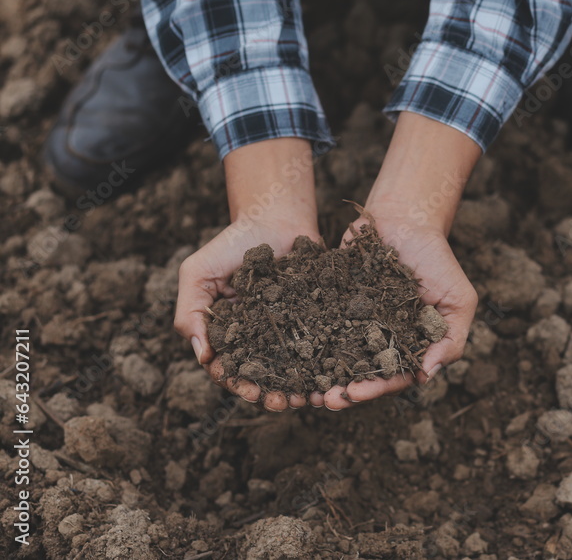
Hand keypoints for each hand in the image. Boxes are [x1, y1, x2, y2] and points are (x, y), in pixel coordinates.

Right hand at [173, 138, 319, 411]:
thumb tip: (201, 356)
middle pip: (267, 376)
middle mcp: (263, 339)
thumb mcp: (197, 274)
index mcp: (232, 336)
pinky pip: (325, 345)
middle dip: (271, 393)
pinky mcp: (320, 318)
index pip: (232, 370)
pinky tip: (333, 375)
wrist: (274, 217)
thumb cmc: (231, 244)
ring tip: (306, 398)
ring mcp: (293, 331)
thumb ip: (190, 311)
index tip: (247, 391)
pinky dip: (328, 363)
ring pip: (297, 368)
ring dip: (300, 387)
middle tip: (280, 401)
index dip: (238, 384)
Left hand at [314, 213, 477, 409]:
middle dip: (344, 390)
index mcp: (408, 346)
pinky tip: (292, 353)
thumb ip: (451, 339)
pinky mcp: (333, 304)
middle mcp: (379, 340)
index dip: (375, 388)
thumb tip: (426, 375)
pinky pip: (317, 326)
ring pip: (335, 357)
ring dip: (322, 376)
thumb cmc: (438, 260)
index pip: (392, 377)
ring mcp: (354, 323)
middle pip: (360, 373)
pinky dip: (305, 342)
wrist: (406, 220)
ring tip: (307, 389)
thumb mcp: (460, 300)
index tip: (356, 393)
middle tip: (327, 400)